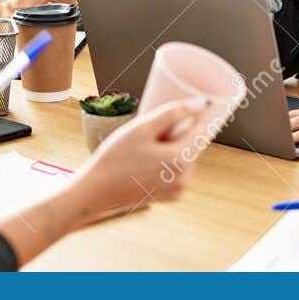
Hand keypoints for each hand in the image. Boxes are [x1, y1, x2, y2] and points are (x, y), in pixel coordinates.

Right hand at [71, 97, 213, 211]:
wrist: (97, 190)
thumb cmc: (115, 157)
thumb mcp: (142, 128)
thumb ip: (173, 113)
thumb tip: (201, 103)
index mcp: (181, 159)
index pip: (200, 130)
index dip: (194, 117)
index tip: (181, 110)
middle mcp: (185, 177)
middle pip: (193, 145)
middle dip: (180, 134)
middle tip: (154, 129)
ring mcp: (179, 189)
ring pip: (185, 159)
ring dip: (174, 149)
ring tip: (148, 146)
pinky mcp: (171, 196)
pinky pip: (177, 172)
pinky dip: (168, 164)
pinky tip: (148, 160)